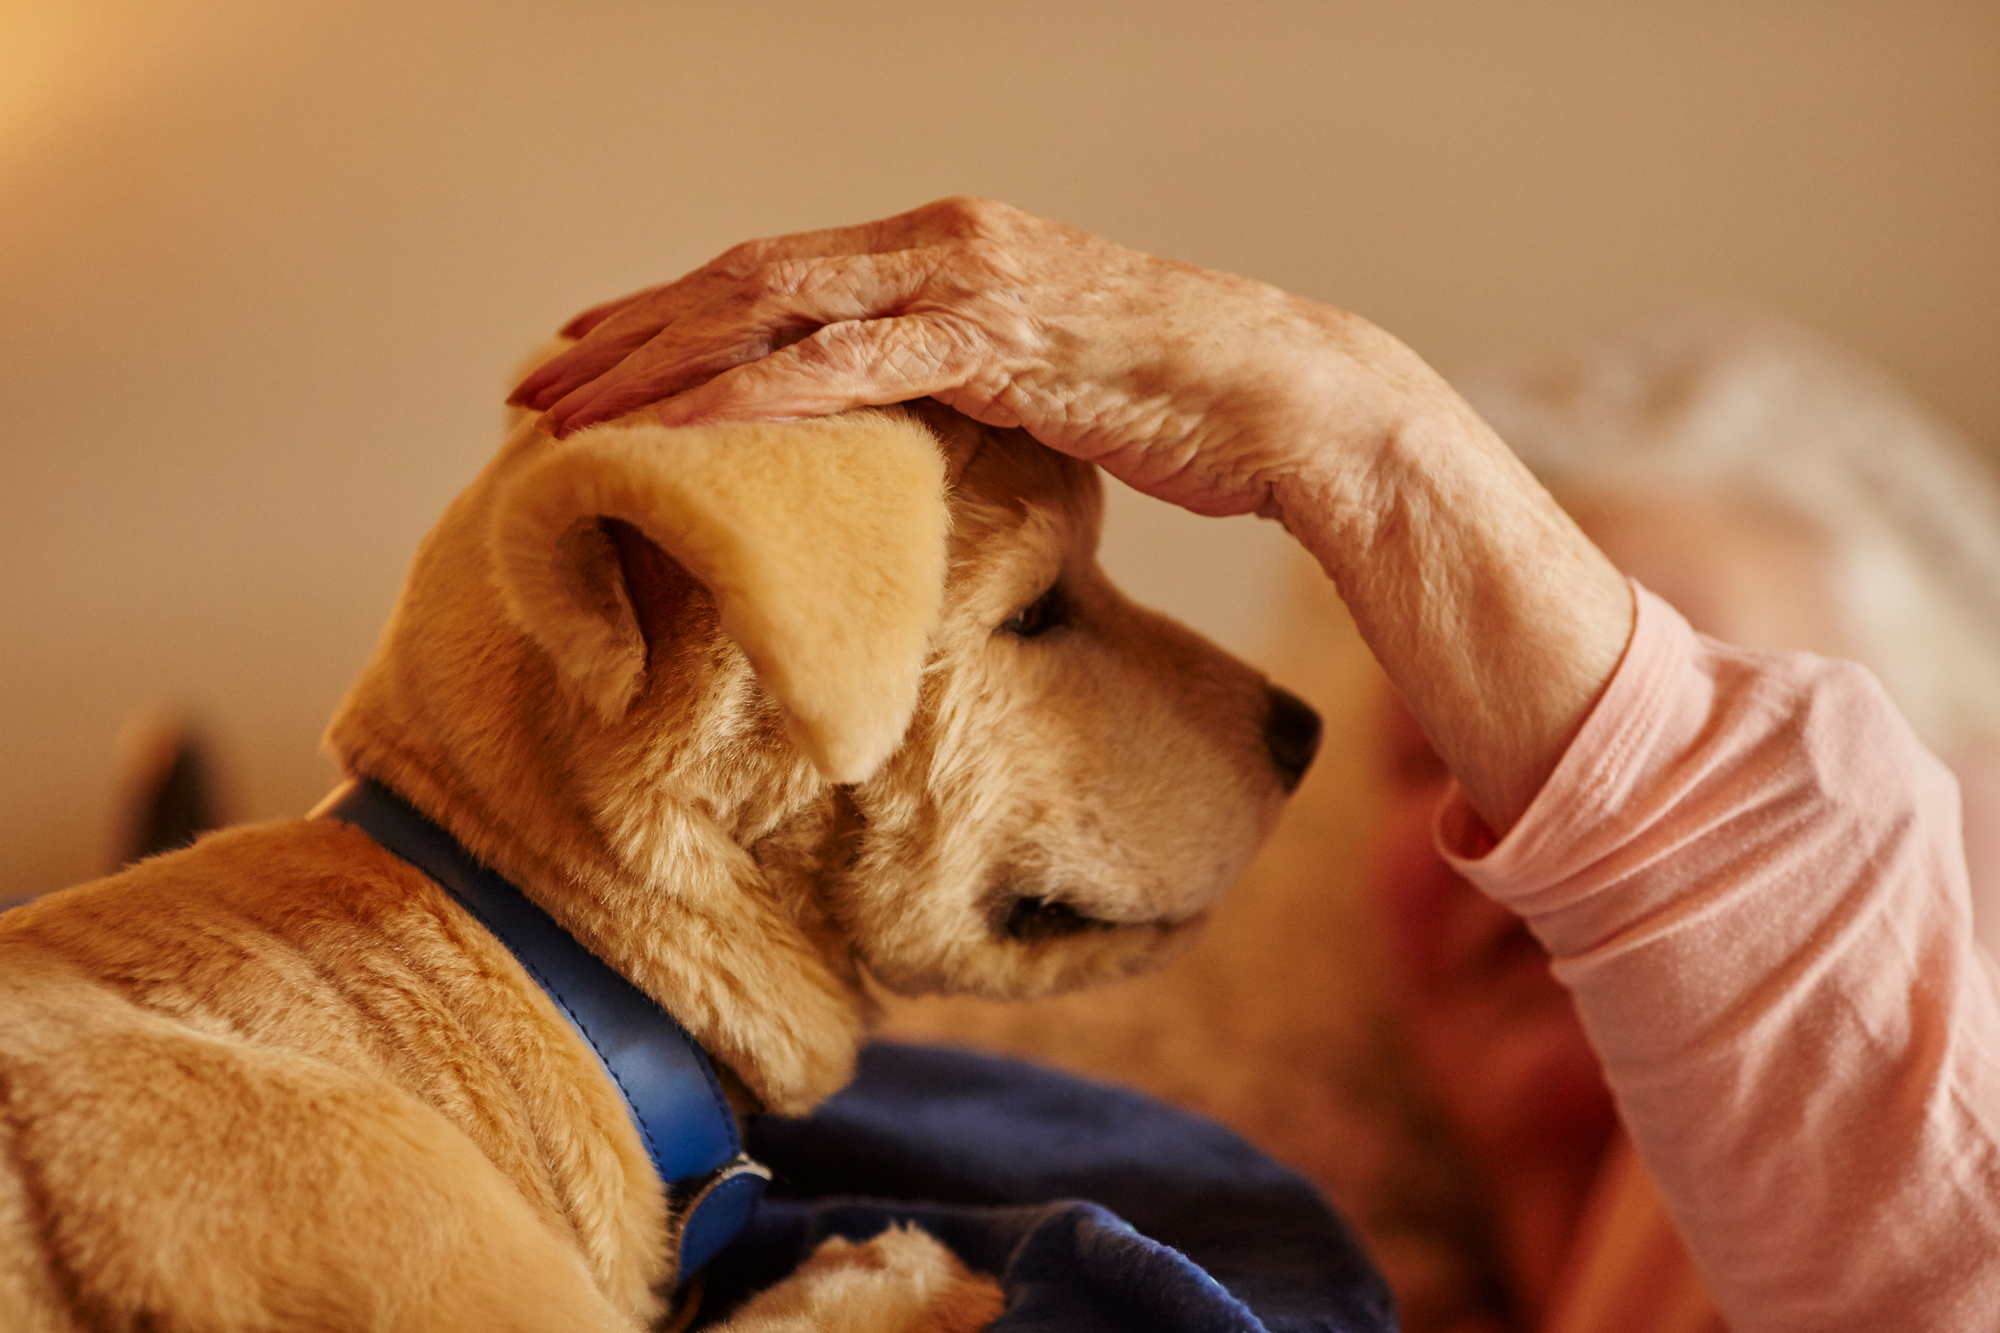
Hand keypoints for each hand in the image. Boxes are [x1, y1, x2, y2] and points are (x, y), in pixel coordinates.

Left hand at [516, 198, 1632, 833]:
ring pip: (771, 312)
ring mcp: (964, 279)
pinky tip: (673, 433)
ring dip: (657, 365)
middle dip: (629, 336)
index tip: (586, 362)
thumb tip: (896, 441)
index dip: (667, 318)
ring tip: (564, 414)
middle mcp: (938, 240)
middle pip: (745, 280)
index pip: (774, 274)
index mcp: (942, 246)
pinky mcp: (995, 337)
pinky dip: (747, 398)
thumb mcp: (1041, 381)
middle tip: (534, 385)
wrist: (1289, 393)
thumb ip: (957, 385)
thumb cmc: (1175, 400)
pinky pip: (843, 368)